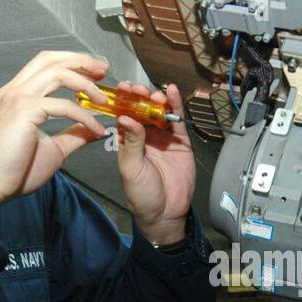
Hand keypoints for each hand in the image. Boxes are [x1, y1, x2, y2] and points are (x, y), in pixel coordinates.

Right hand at [0, 51, 109, 217]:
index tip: (94, 73)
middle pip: (50, 59)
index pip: (45, 64)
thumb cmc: (15, 170)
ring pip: (57, 73)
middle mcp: (15, 90)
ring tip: (103, 99)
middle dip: (80, 60)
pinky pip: (63, 106)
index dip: (71, 63)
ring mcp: (17, 97)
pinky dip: (84, 116)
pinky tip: (95, 129)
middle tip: (103, 70)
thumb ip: (73, 135)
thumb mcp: (53, 148)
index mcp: (17, 95)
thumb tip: (95, 130)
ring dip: (85, 83)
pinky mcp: (24, 110)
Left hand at [114, 81, 194, 244]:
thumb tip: (126, 117)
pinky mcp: (180, 141)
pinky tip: (173, 93)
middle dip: (140, 97)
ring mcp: (162, 137)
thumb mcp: (132, 168)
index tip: (122, 89)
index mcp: (127, 141)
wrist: (165, 213)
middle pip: (142, 109)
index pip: (124, 114)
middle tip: (138, 90)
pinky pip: (177, 120)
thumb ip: (132, 142)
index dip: (123, 100)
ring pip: (159, 112)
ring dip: (157, 99)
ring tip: (155, 95)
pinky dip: (176, 105)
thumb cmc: (142, 195)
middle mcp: (144, 136)